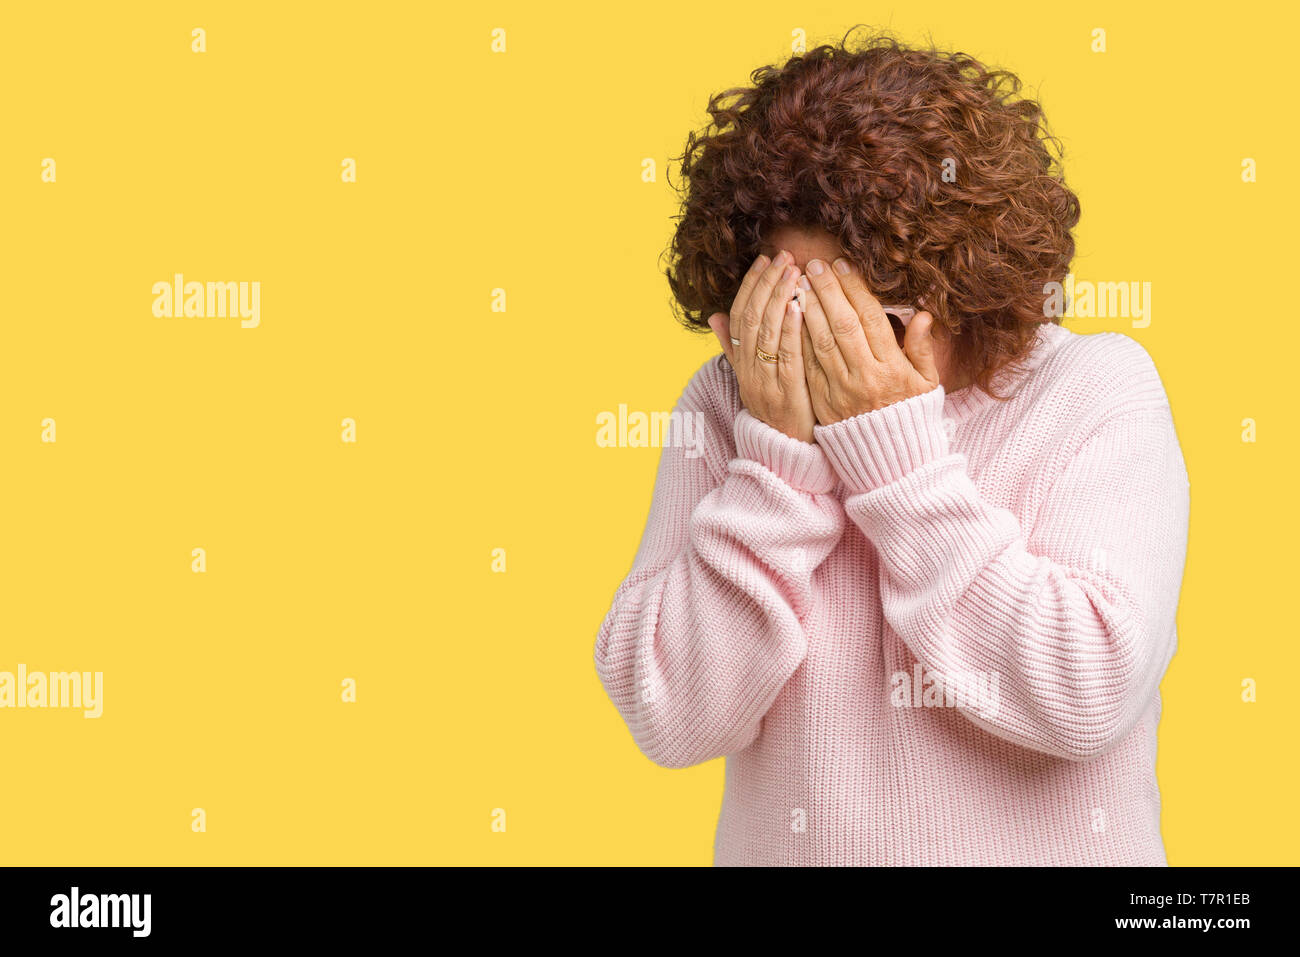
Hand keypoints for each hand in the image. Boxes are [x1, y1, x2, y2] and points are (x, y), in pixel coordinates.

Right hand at [707, 250, 816, 442]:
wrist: (783, 454)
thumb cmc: (773, 411)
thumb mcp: (749, 377)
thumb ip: (733, 347)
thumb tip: (713, 316)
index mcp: (740, 364)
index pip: (739, 316)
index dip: (750, 286)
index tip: (764, 259)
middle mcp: (748, 371)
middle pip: (751, 319)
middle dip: (767, 284)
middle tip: (782, 256)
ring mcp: (765, 382)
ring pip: (766, 334)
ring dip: (779, 299)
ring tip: (793, 271)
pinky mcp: (786, 394)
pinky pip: (785, 357)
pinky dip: (789, 330)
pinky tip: (798, 307)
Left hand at [796, 258, 940, 424]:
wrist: (889, 461)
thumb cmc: (910, 412)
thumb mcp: (926, 382)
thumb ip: (922, 348)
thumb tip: (923, 315)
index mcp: (892, 369)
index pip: (870, 319)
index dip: (853, 289)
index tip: (841, 265)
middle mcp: (864, 378)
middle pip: (841, 326)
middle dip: (826, 292)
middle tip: (813, 266)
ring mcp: (840, 392)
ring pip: (819, 343)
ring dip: (807, 311)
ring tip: (799, 284)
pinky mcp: (821, 403)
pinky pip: (806, 365)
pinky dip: (797, 339)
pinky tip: (790, 317)